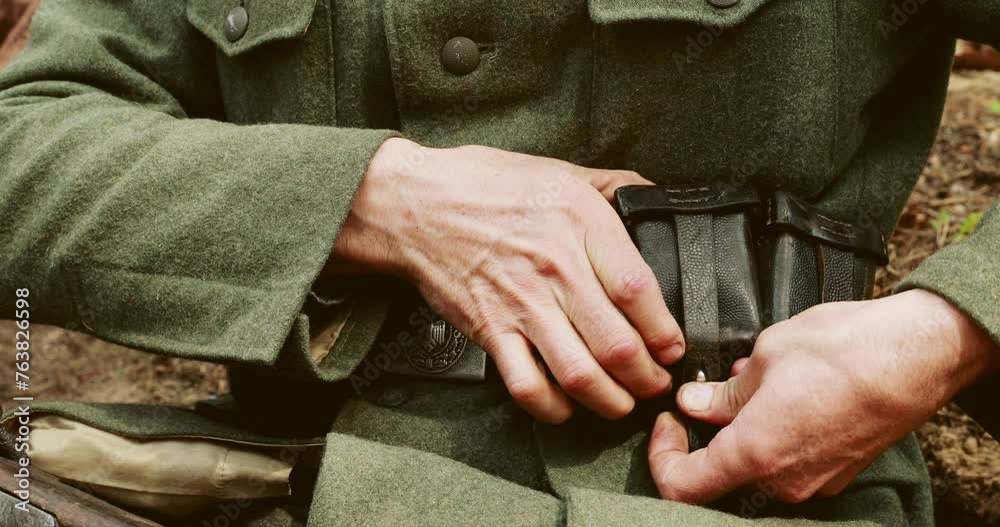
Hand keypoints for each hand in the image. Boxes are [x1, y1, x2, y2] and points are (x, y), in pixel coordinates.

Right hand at [333, 138, 684, 422]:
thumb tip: (653, 199)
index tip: (673, 346)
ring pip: (580, 374)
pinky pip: (527, 385)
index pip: (640, 291)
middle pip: (618, 345)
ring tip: (623, 403)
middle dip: (648, 378)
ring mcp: (519, 304)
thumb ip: (612, 186)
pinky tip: (567, 406)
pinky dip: (553, 408)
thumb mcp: (558, 169)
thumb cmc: (484, 184)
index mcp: (579, 223)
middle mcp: (554, 268)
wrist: (413, 204)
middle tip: (656, 384)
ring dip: (612, 401)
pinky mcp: (488, 330)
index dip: (665, 330)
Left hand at [648, 289, 998, 502]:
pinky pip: (786, 464)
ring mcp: (813, 483)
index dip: (663, 457)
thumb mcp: (767, 353)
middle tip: (705, 396)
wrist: (922, 354)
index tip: (669, 423)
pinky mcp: (835, 474)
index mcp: (755, 452)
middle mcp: (783, 480)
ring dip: (739, 433)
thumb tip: (693, 404)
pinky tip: (781, 396)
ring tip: (749, 383)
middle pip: (718, 478)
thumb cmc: (848, 348)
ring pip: (753, 469)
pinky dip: (771, 437)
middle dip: (704, 438)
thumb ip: (723, 391)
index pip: (681, 487)